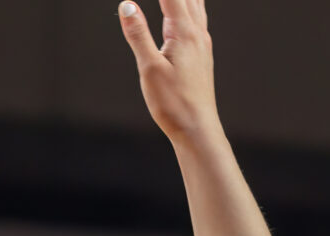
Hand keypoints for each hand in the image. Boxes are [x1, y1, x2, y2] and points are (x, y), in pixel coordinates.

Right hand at [119, 0, 223, 148]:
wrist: (198, 128)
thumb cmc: (173, 103)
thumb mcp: (149, 69)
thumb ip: (138, 35)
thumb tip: (127, 5)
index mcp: (183, 32)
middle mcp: (197, 33)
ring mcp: (202, 43)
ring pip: (196, 4)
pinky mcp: (202, 54)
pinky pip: (198, 18)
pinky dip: (191, 5)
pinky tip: (189, 9)